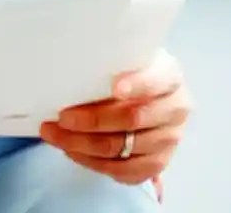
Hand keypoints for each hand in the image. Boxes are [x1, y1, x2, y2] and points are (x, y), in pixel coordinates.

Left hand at [40, 50, 191, 187]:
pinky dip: (93, 163)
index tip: (114, 88)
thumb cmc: (128, 73)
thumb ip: (108, 64)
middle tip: (60, 117)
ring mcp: (169, 140)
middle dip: (91, 121)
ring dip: (82, 145)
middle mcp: (175, 110)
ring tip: (55, 136)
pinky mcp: (158, 163)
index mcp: (169, 76)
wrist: (147, 95)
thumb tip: (68, 71)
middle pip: (132, 119)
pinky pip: (125, 172)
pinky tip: (73, 152)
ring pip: (123, 149)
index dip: (136, 86)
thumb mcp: (124, 59)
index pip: (155, 82)